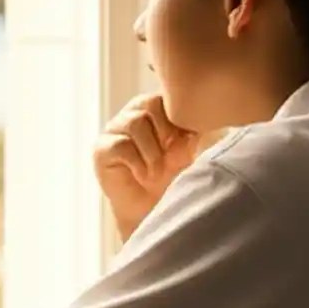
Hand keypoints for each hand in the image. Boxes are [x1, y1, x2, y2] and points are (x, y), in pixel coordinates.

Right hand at [93, 94, 197, 240]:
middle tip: (170, 157)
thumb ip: (198, 127)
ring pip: (135, 122)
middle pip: (149, 103)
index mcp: (156, 109)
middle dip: (165, 133)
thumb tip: (207, 112)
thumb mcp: (193, 149)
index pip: (167, 96)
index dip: (179, 119)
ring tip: (157, 171)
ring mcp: (115, 131)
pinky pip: (120, 144)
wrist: (154, 211)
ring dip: (152, 150)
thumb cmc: (175, 179)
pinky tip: (143, 176)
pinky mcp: (102, 150)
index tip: (187, 142)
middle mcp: (133, 114)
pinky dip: (137, 162)